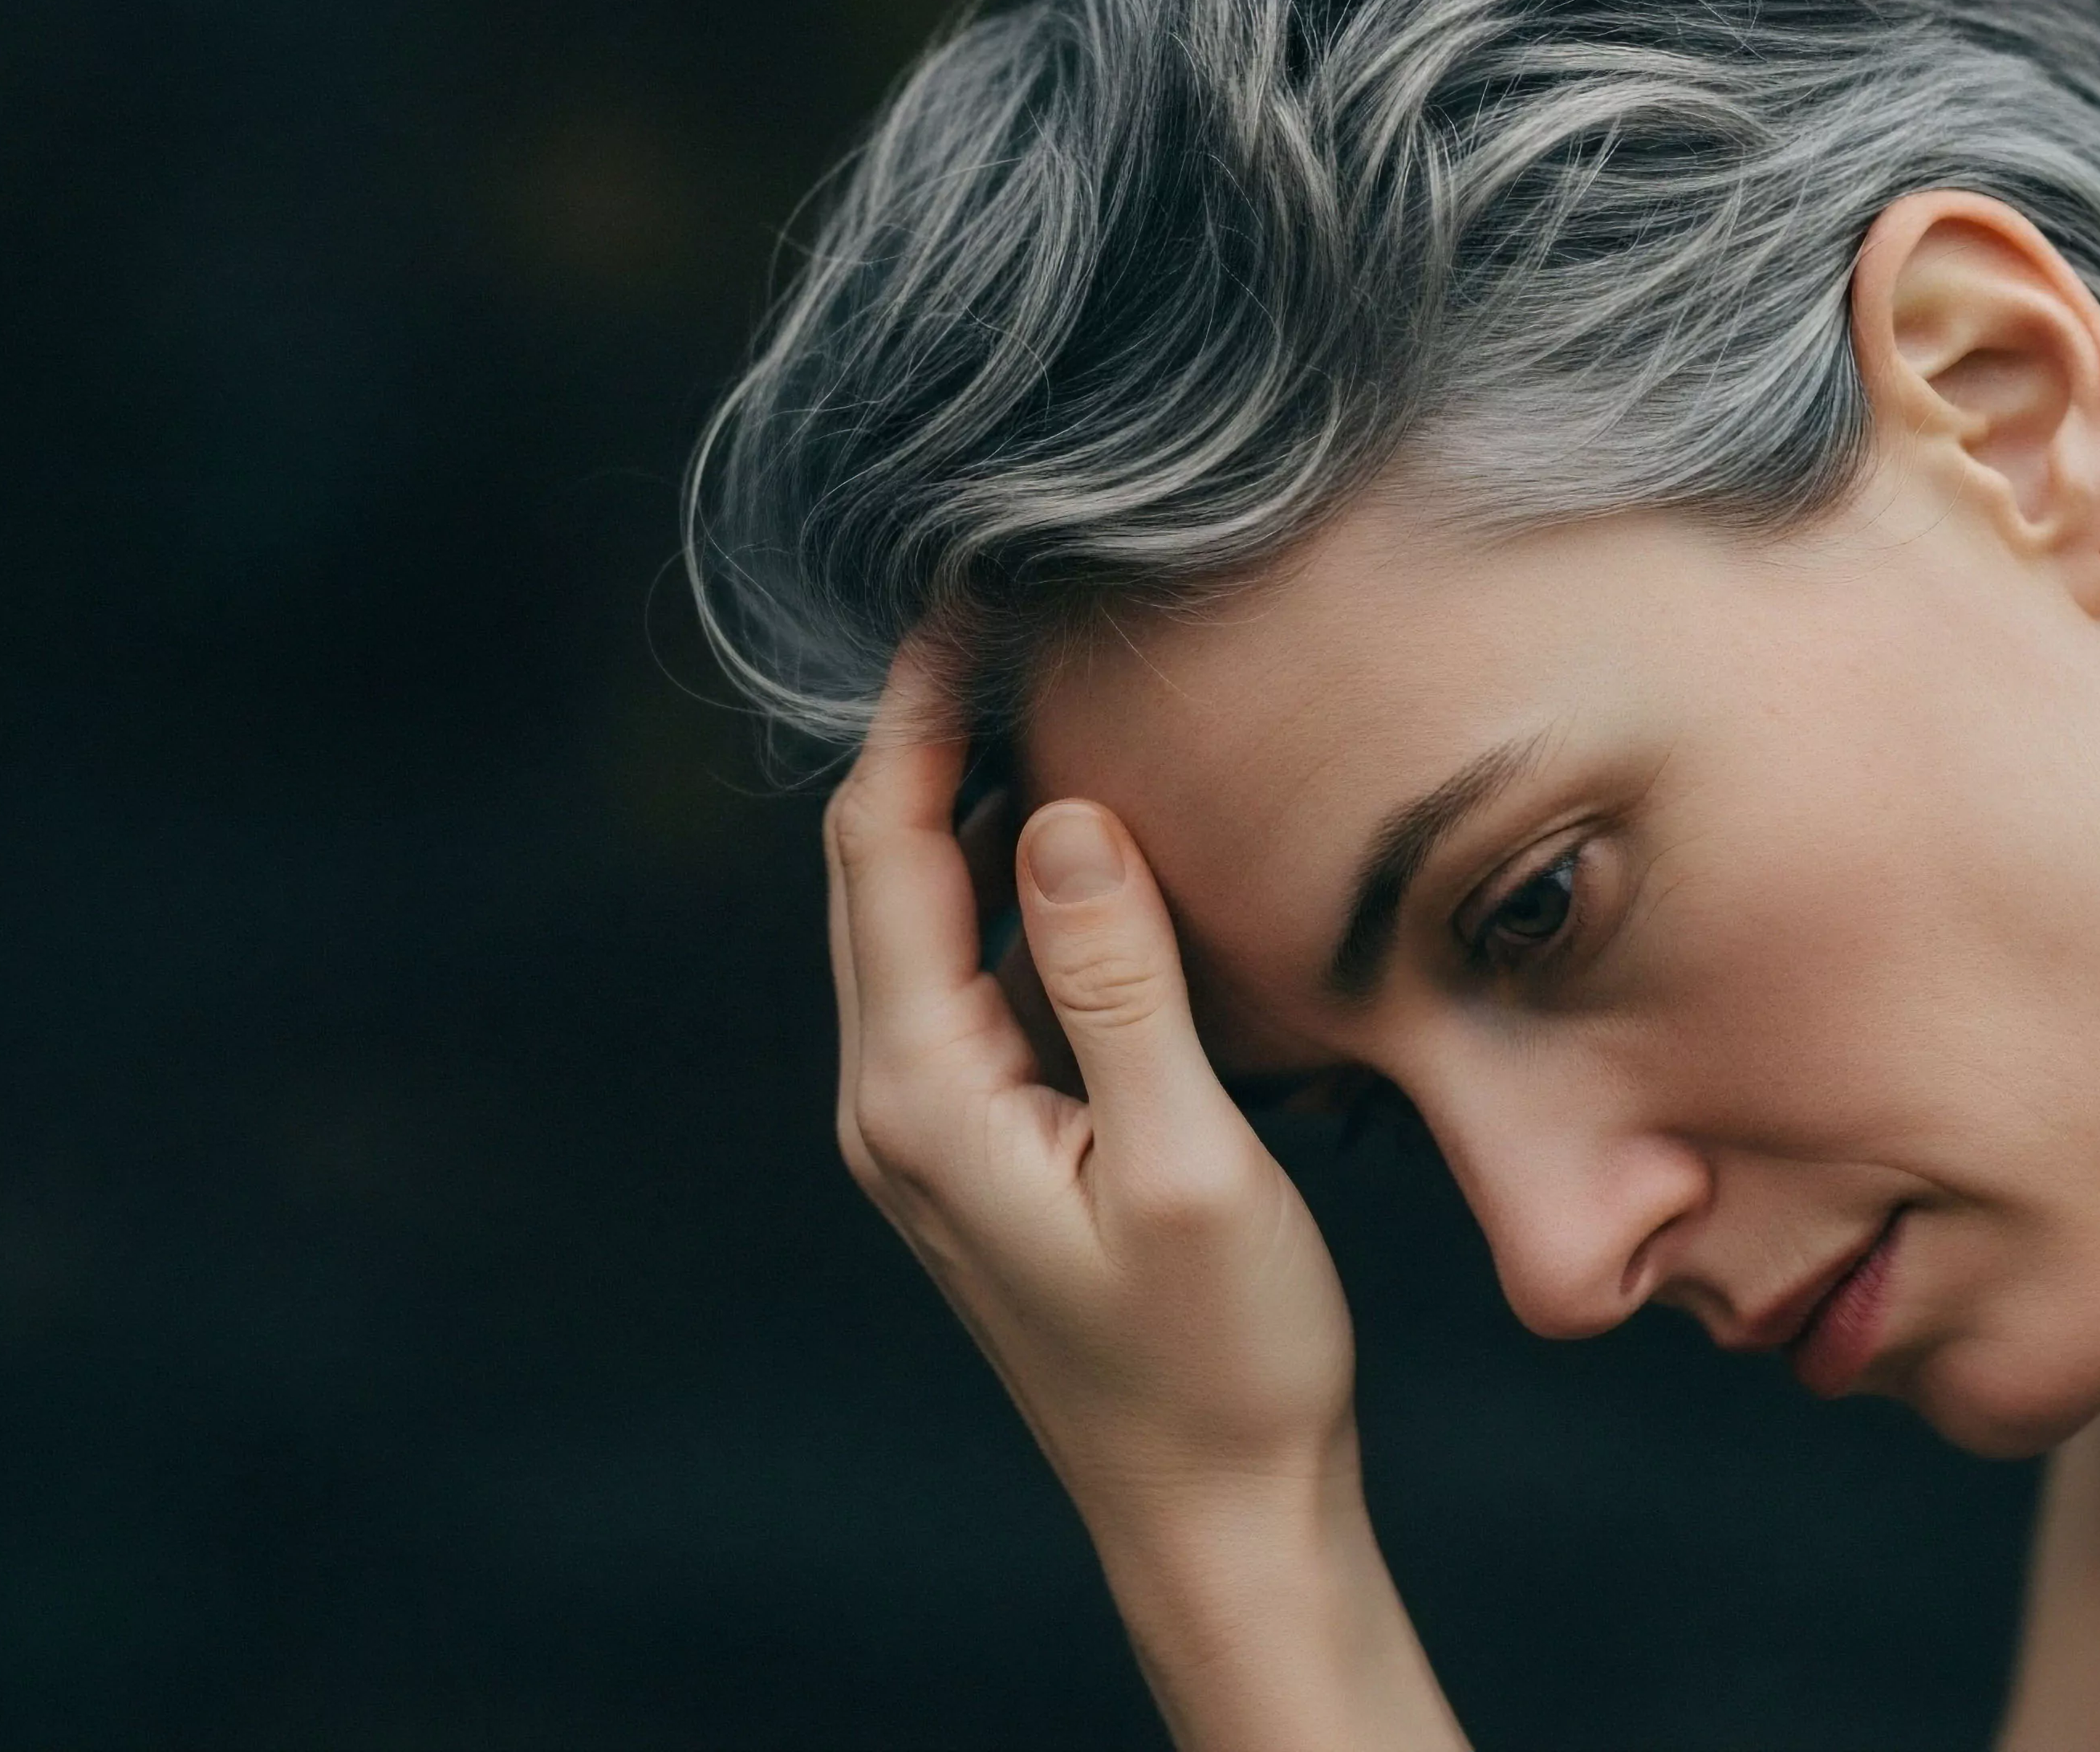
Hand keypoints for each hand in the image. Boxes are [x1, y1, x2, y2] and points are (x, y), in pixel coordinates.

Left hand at [822, 649, 1356, 1527]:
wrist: (1217, 1509)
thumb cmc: (1218, 1358)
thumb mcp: (1188, 1161)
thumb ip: (1120, 981)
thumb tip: (1068, 811)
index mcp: (922, 1095)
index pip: (885, 847)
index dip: (919, 708)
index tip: (971, 591)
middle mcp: (896, 1102)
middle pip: (881, 865)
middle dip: (934, 728)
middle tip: (1016, 608)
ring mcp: (933, 1129)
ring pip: (924, 917)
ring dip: (975, 800)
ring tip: (1056, 688)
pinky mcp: (986, 1147)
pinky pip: (973, 976)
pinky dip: (1014, 885)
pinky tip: (1092, 842)